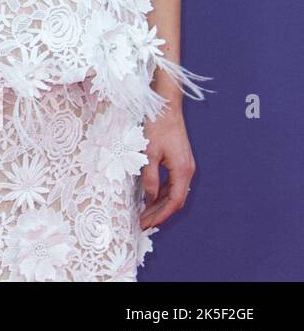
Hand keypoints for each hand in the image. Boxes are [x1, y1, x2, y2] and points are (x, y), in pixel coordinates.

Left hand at [139, 109, 195, 229]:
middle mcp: (187, 171)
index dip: (160, 215)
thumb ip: (149, 176)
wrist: (166, 106)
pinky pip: (172, 183)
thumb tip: (148, 197)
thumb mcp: (149, 153)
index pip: (173, 202)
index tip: (146, 224)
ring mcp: (184, 166)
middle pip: (175, 200)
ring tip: (144, 214)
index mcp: (182, 171)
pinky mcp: (179, 161)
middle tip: (142, 223)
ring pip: (173, 192)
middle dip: (159, 213)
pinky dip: (161, 193)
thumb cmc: (158, 126)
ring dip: (159, 204)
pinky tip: (149, 197)